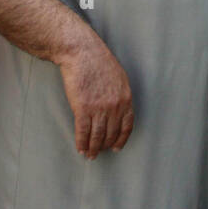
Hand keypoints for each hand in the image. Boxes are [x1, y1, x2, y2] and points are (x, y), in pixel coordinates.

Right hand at [57, 40, 134, 158]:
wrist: (82, 52)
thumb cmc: (99, 61)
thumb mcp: (119, 77)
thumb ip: (120, 95)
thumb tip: (117, 110)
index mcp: (126, 98)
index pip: (127, 126)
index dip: (121, 139)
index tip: (116, 147)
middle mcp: (114, 106)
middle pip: (111, 133)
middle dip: (105, 145)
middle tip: (99, 152)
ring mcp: (99, 108)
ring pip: (97, 135)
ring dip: (93, 148)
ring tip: (90, 155)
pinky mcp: (82, 108)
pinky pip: (83, 131)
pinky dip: (82, 142)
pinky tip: (80, 148)